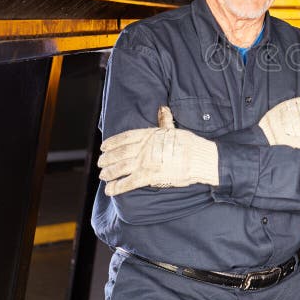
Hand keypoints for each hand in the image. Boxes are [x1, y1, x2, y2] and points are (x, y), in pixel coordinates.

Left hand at [98, 106, 218, 195]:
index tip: (104, 146)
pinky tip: (110, 190)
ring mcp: (145, 162)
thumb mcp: (174, 129)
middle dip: (107, 159)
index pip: (125, 138)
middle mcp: (143, 148)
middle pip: (119, 153)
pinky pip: (129, 182)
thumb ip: (164, 121)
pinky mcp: (149, 176)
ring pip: (120, 167)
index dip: (112, 142)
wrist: (198, 157)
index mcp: (149, 135)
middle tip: (100, 163)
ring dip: (109, 172)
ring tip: (104, 176)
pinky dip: (117, 187)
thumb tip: (162, 108)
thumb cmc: (188, 143)